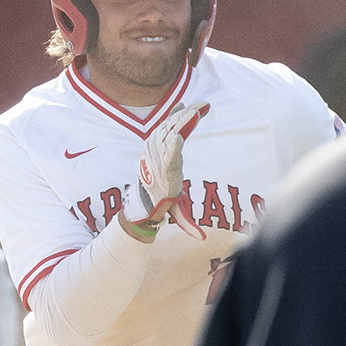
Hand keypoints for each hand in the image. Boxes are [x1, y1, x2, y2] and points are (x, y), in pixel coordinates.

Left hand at [132, 103, 209, 239]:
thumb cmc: (164, 203)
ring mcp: (156, 148)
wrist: (145, 196)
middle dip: (183, 123)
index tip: (179, 139)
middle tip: (197, 111)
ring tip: (199, 105)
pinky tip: (183, 105)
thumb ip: (187, 224)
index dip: (173, 149)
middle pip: (170, 136)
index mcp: (166, 173)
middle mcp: (159, 158)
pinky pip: (166, 126)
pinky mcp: (157, 142)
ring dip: (183, 115)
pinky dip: (174, 115)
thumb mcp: (175, 213)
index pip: (169, 159)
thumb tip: (201, 240)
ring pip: (169, 127)